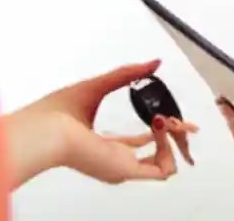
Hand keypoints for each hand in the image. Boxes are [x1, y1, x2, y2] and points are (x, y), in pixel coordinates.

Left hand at [4, 60, 199, 186]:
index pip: (137, 142)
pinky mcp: (126, 170)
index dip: (158, 130)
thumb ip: (127, 73)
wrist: (47, 128)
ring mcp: (121, 166)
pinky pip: (162, 169)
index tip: (172, 117)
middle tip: (186, 123)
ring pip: (163, 165)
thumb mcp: (100, 85)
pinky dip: (169, 149)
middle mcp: (114, 158)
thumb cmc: (58, 111)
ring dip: (175, 144)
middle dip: (175, 138)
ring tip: (176, 121)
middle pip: (155, 154)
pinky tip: (162, 126)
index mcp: (103, 144)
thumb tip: (153, 63)